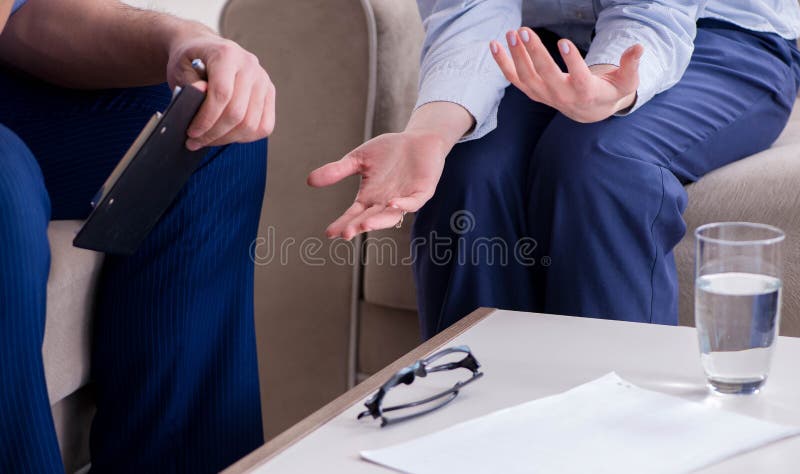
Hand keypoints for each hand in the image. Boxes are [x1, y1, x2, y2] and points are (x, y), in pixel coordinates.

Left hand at [167, 33, 274, 150]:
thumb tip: (202, 97)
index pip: (222, 94)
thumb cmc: (190, 61)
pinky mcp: (269, 94)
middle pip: (238, 113)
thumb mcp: (180, 69)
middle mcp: (250, 66)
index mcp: (227, 54)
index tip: (192, 132)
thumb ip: (189, 85)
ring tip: (209, 140)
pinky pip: (264, 126)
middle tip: (195, 142)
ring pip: (251, 124)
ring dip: (228, 138)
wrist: (205, 50)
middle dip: (214, 133)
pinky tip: (227, 135)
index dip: (207, 119)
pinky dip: (245, 137)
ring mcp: (263, 81)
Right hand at [307, 131, 448, 239]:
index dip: (342, 223)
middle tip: (345, 233)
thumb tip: (309, 180)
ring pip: (391, 215)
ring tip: (364, 225)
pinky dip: (403, 204)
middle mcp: (385, 202)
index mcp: (370, 197)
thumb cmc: (389, 150)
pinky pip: (413, 202)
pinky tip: (392, 203)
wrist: (418, 139)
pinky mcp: (422, 191)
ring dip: (379, 220)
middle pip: (370, 218)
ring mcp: (404, 198)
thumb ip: (337, 171)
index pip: (354, 214)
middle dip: (358, 226)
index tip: (329, 233)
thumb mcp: (358, 159)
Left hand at [490, 28, 642, 122]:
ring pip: (527, 77)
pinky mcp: (533, 92)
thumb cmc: (611, 91)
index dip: (572, 61)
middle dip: (534, 53)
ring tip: (511, 33)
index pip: (579, 78)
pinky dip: (503, 64)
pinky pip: (515, 79)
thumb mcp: (626, 81)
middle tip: (525, 30)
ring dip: (516, 55)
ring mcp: (545, 95)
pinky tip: (495, 45)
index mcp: (586, 93)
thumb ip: (631, 65)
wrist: (590, 111)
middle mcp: (562, 96)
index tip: (564, 42)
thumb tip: (638, 47)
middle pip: (546, 76)